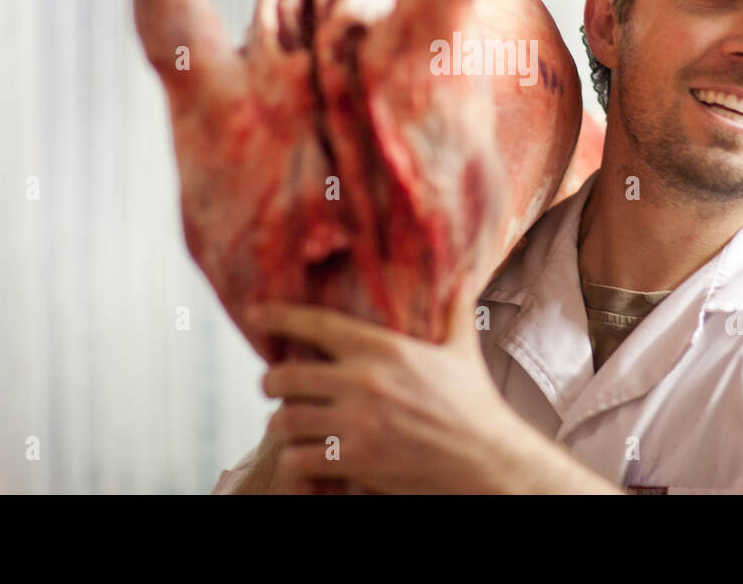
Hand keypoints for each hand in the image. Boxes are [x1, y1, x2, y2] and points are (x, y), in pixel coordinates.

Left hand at [248, 280, 527, 493]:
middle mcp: (363, 382)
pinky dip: (295, 461)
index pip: (318, 325)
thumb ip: (455, 313)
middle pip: (285, 377)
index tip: (256, 314)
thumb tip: (464, 280)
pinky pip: (299, 460)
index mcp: (384, 348)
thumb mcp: (463, 351)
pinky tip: (303, 459)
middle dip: (272, 383)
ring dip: (281, 425)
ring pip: (284, 421)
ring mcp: (356, 425)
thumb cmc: (475, 405)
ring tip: (288, 425)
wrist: (486, 460)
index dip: (280, 317)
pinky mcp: (356, 462)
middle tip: (275, 388)